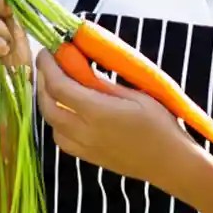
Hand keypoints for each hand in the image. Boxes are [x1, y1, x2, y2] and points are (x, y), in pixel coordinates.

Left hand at [35, 47, 193, 184]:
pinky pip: (60, 138)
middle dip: (42, 82)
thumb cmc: (159, 124)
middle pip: (47, 105)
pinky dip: (55, 121)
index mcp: (97, 112)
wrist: (170, 163)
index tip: (47, 50)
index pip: (59, 87)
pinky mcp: (87, 157)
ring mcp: (84, 147)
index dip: (48, 67)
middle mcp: (85, 132)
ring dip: (46, 101)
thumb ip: (103, 84)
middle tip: (46, 63)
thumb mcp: (135, 94)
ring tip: (54, 84)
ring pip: (50, 123)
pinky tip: (66, 110)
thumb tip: (79, 67)